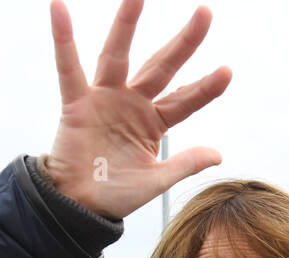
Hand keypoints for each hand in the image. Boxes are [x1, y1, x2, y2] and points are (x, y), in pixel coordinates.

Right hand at [43, 0, 231, 218]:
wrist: (79, 207)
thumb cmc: (115, 194)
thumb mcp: (156, 181)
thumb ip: (184, 164)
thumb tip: (218, 154)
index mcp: (154, 122)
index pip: (186, 100)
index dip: (206, 87)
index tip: (227, 71)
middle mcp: (132, 103)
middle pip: (162, 66)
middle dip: (184, 41)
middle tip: (205, 12)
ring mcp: (105, 99)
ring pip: (118, 55)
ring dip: (127, 23)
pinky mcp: (77, 104)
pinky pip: (68, 68)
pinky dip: (63, 39)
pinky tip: (60, 9)